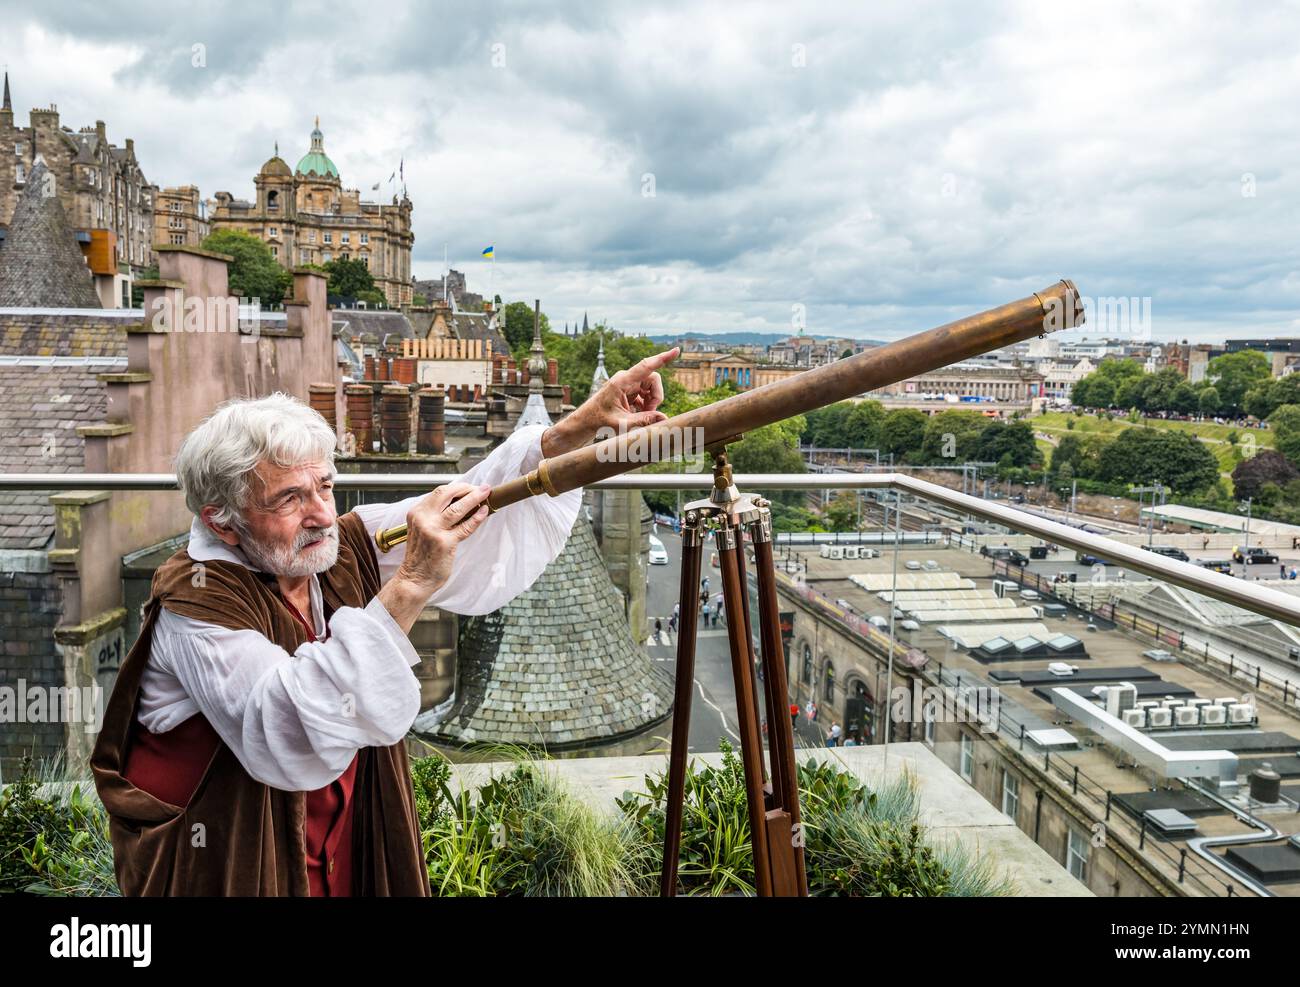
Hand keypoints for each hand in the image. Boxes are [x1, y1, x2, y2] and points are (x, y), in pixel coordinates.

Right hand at [393, 482, 491, 595]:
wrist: (414, 579)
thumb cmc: (422, 555)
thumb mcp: (422, 528)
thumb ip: (435, 515)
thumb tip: (462, 501)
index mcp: (417, 513)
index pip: (440, 492)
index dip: (458, 487)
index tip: (470, 487)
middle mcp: (423, 518)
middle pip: (448, 494)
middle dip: (467, 489)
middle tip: (482, 489)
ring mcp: (433, 530)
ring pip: (458, 508)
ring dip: (475, 498)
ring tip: (486, 494)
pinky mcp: (445, 543)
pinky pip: (465, 526)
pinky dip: (477, 517)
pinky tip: (484, 512)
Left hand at [542, 347, 679, 457]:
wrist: (584, 422)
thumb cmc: (598, 421)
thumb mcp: (621, 423)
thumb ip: (643, 421)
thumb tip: (664, 418)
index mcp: (621, 381)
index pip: (646, 366)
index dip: (663, 358)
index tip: (677, 350)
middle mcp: (625, 379)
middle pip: (652, 379)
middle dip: (656, 396)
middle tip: (651, 412)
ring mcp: (626, 384)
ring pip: (650, 387)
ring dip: (651, 402)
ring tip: (642, 416)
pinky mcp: (627, 391)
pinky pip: (644, 394)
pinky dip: (645, 405)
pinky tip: (636, 415)